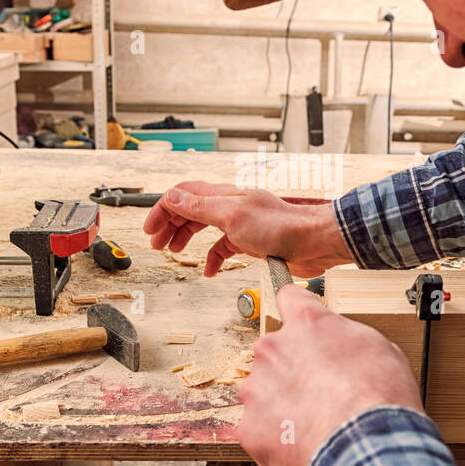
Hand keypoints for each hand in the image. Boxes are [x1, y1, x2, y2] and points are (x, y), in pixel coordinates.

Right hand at [142, 181, 352, 276]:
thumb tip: (172, 198)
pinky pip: (225, 247)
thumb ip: (200, 208)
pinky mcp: (252, 241)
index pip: (183, 194)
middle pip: (191, 210)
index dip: (163, 208)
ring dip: (187, 238)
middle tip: (157, 243)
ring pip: (205, 227)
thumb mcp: (232, 216)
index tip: (150, 228)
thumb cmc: (280, 227)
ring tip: (175, 251)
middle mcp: (231, 206)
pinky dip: (214, 258)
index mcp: (224, 195)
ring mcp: (241, 223)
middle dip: (171, 224)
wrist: (314, 242)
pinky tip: (210, 271)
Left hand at [237, 285, 422, 465]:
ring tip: (313, 424)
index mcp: (306, 324)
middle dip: (292, 369)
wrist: (366, 447)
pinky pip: (258, 431)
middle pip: (274, 352)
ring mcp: (256, 390)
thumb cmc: (379, 399)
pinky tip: (302, 445)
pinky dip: (276, 439)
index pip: (290, 298)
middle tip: (320, 392)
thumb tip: (343, 346)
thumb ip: (347, 339)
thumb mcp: (380, 349)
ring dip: (281, 405)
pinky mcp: (250, 429)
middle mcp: (273, 349)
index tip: (301, 323)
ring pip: (263, 393)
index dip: (299, 312)